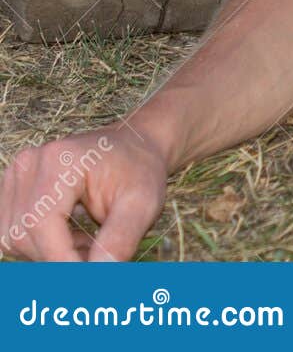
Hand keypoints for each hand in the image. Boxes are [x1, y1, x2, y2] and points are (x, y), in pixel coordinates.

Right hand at [0, 124, 166, 260]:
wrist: (135, 148)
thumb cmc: (140, 172)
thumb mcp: (143, 204)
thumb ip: (120, 240)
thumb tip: (99, 276)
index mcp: (60, 162)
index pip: (41, 225)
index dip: (61, 262)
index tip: (92, 280)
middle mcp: (29, 165)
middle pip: (24, 236)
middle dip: (59, 260)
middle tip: (98, 262)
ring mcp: (16, 177)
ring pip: (14, 240)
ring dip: (51, 255)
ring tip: (90, 245)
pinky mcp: (13, 190)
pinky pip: (16, 234)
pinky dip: (44, 247)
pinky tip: (75, 239)